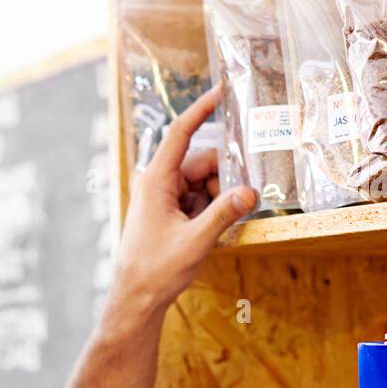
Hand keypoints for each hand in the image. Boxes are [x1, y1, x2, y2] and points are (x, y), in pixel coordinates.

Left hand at [112, 83, 255, 314]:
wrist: (136, 298)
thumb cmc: (155, 270)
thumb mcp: (196, 241)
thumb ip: (224, 214)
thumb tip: (251, 192)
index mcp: (156, 180)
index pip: (181, 133)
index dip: (202, 109)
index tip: (221, 90)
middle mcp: (157, 183)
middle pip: (202, 162)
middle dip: (224, 179)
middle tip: (242, 200)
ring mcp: (162, 197)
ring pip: (203, 182)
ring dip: (218, 198)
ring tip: (221, 225)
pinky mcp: (168, 212)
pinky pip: (198, 199)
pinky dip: (210, 209)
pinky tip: (212, 231)